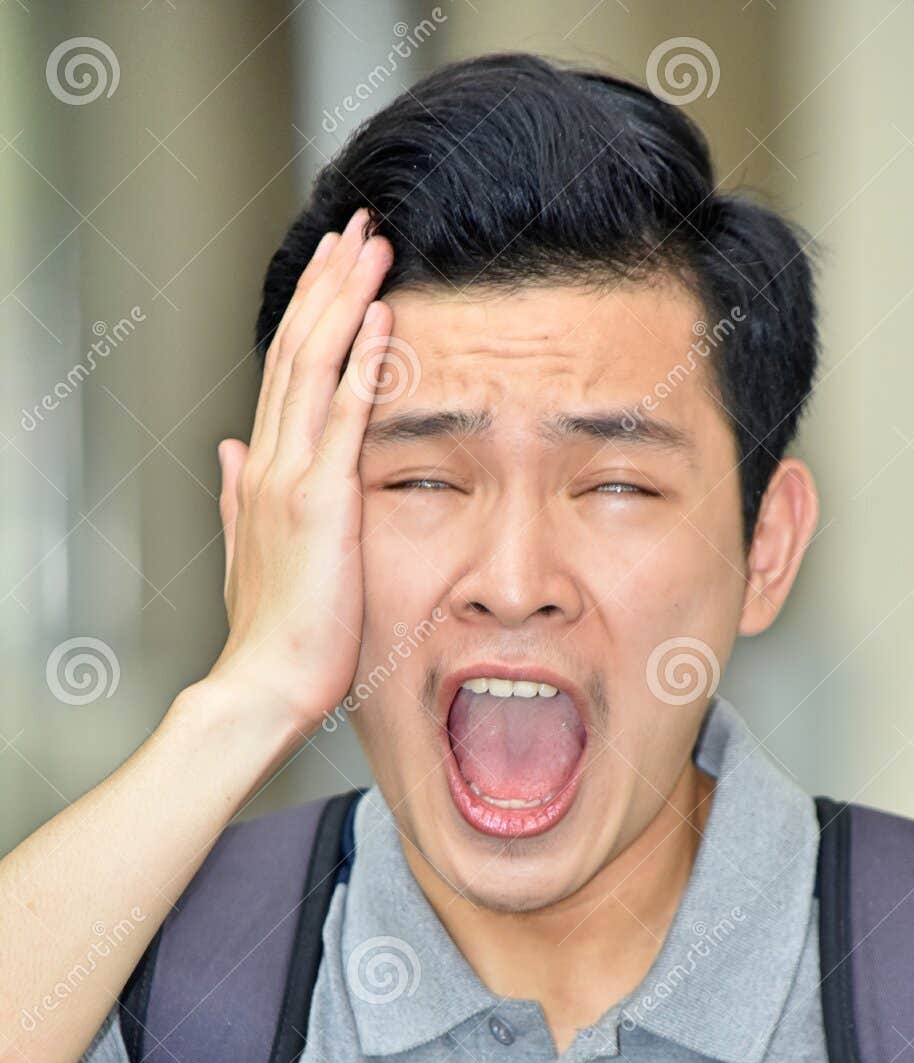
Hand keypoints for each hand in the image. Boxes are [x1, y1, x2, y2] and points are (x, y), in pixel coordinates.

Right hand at [212, 208, 393, 731]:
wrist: (264, 682)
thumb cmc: (273, 632)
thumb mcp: (251, 551)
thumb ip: (239, 493)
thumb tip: (229, 447)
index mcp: (260, 470)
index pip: (286, 371)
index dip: (309, 312)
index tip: (335, 266)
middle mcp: (269, 461)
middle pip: (297, 349)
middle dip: (328, 282)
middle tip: (359, 226)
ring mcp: (290, 477)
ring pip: (314, 366)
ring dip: (345, 300)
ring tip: (373, 247)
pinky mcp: (319, 502)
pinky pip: (342, 419)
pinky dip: (362, 365)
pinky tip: (381, 320)